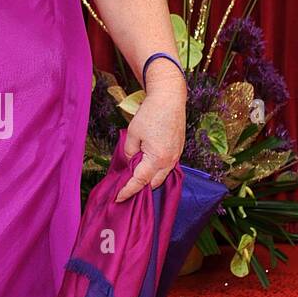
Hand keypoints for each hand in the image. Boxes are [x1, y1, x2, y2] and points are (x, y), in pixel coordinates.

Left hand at [115, 85, 185, 201]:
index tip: (118, 197)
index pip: (140, 181)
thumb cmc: (150, 113)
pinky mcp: (178, 150)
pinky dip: (157, 170)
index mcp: (157, 158)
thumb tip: (130, 162)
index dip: (128, 191)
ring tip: (135, 178)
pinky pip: (167, 167)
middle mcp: (169, 160)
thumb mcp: (132, 134)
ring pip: (162, 176)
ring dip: (149, 179)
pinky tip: (147, 166)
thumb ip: (129, 152)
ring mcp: (176, 156)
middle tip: (125, 188)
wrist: (169, 99)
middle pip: (153, 183)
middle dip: (140, 188)